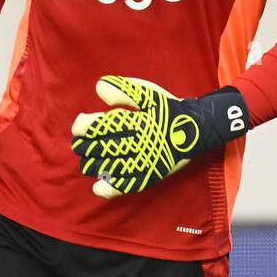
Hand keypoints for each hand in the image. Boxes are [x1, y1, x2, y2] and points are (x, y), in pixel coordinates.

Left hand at [71, 76, 249, 198]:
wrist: (197, 128)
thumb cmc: (169, 109)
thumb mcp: (148, 94)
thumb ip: (123, 90)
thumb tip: (99, 88)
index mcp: (137, 121)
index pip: (101, 126)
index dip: (84, 127)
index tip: (79, 127)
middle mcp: (139, 142)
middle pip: (102, 148)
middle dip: (85, 147)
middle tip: (79, 146)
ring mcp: (145, 161)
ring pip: (111, 167)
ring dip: (93, 166)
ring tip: (87, 162)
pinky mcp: (151, 174)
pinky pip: (128, 184)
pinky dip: (111, 188)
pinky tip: (98, 187)